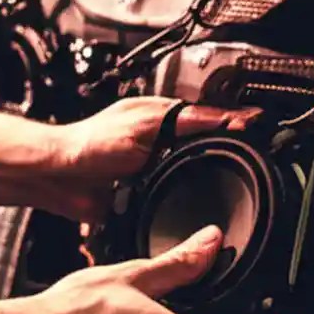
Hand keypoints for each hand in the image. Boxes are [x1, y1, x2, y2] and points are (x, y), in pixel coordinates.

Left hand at [54, 97, 260, 221]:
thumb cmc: (88, 145)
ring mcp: (152, 167)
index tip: (255, 124)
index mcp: (159, 116)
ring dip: (206, 172)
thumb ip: (183, 124)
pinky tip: (195, 197)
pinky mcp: (145, 192)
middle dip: (225, 145)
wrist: (59, 177)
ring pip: (190, 169)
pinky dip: (184, 196)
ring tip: (233, 169)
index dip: (231, 121)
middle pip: (202, 141)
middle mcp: (158, 139)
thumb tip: (221, 119)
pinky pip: (173, 195)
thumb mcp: (144, 128)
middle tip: (252, 146)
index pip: (205, 115)